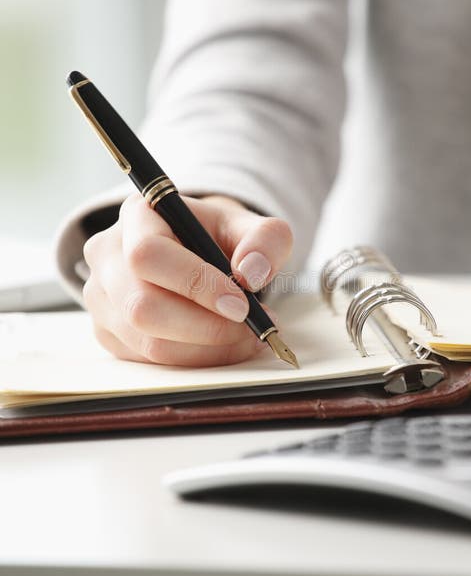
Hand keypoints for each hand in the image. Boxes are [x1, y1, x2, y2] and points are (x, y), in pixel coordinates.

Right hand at [82, 193, 291, 364]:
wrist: (195, 249)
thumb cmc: (218, 236)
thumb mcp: (250, 225)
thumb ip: (264, 239)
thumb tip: (251, 272)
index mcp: (137, 214)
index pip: (148, 254)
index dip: (195, 284)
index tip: (241, 304)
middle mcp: (107, 254)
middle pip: (142, 306)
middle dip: (206, 328)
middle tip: (251, 329)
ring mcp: (101, 297)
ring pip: (148, 342)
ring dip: (207, 350)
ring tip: (246, 338)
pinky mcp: (108, 331)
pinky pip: (149, 361)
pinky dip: (195, 361)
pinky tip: (223, 346)